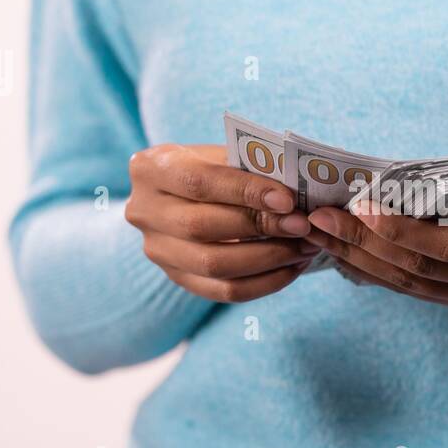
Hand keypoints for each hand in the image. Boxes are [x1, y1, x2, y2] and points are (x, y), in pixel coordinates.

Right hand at [125, 144, 318, 301]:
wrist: (183, 194)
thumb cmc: (211, 167)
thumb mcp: (222, 155)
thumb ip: (249, 168)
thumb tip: (295, 193)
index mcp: (150, 169)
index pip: (199, 183)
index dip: (246, 192)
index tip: (288, 200)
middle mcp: (143, 212)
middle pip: (203, 228)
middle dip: (261, 228)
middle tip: (304, 226)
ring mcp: (156, 250)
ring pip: (214, 265)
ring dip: (268, 259)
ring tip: (305, 247)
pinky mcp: (176, 278)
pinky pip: (223, 292)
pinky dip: (264, 282)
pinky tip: (292, 268)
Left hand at [304, 147, 447, 311]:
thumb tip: (392, 182)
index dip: (398, 228)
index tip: (357, 206)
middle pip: (424, 268)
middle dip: (365, 244)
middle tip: (320, 220)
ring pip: (416, 286)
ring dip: (363, 261)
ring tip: (323, 235)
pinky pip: (423, 292)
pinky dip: (382, 273)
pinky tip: (349, 254)